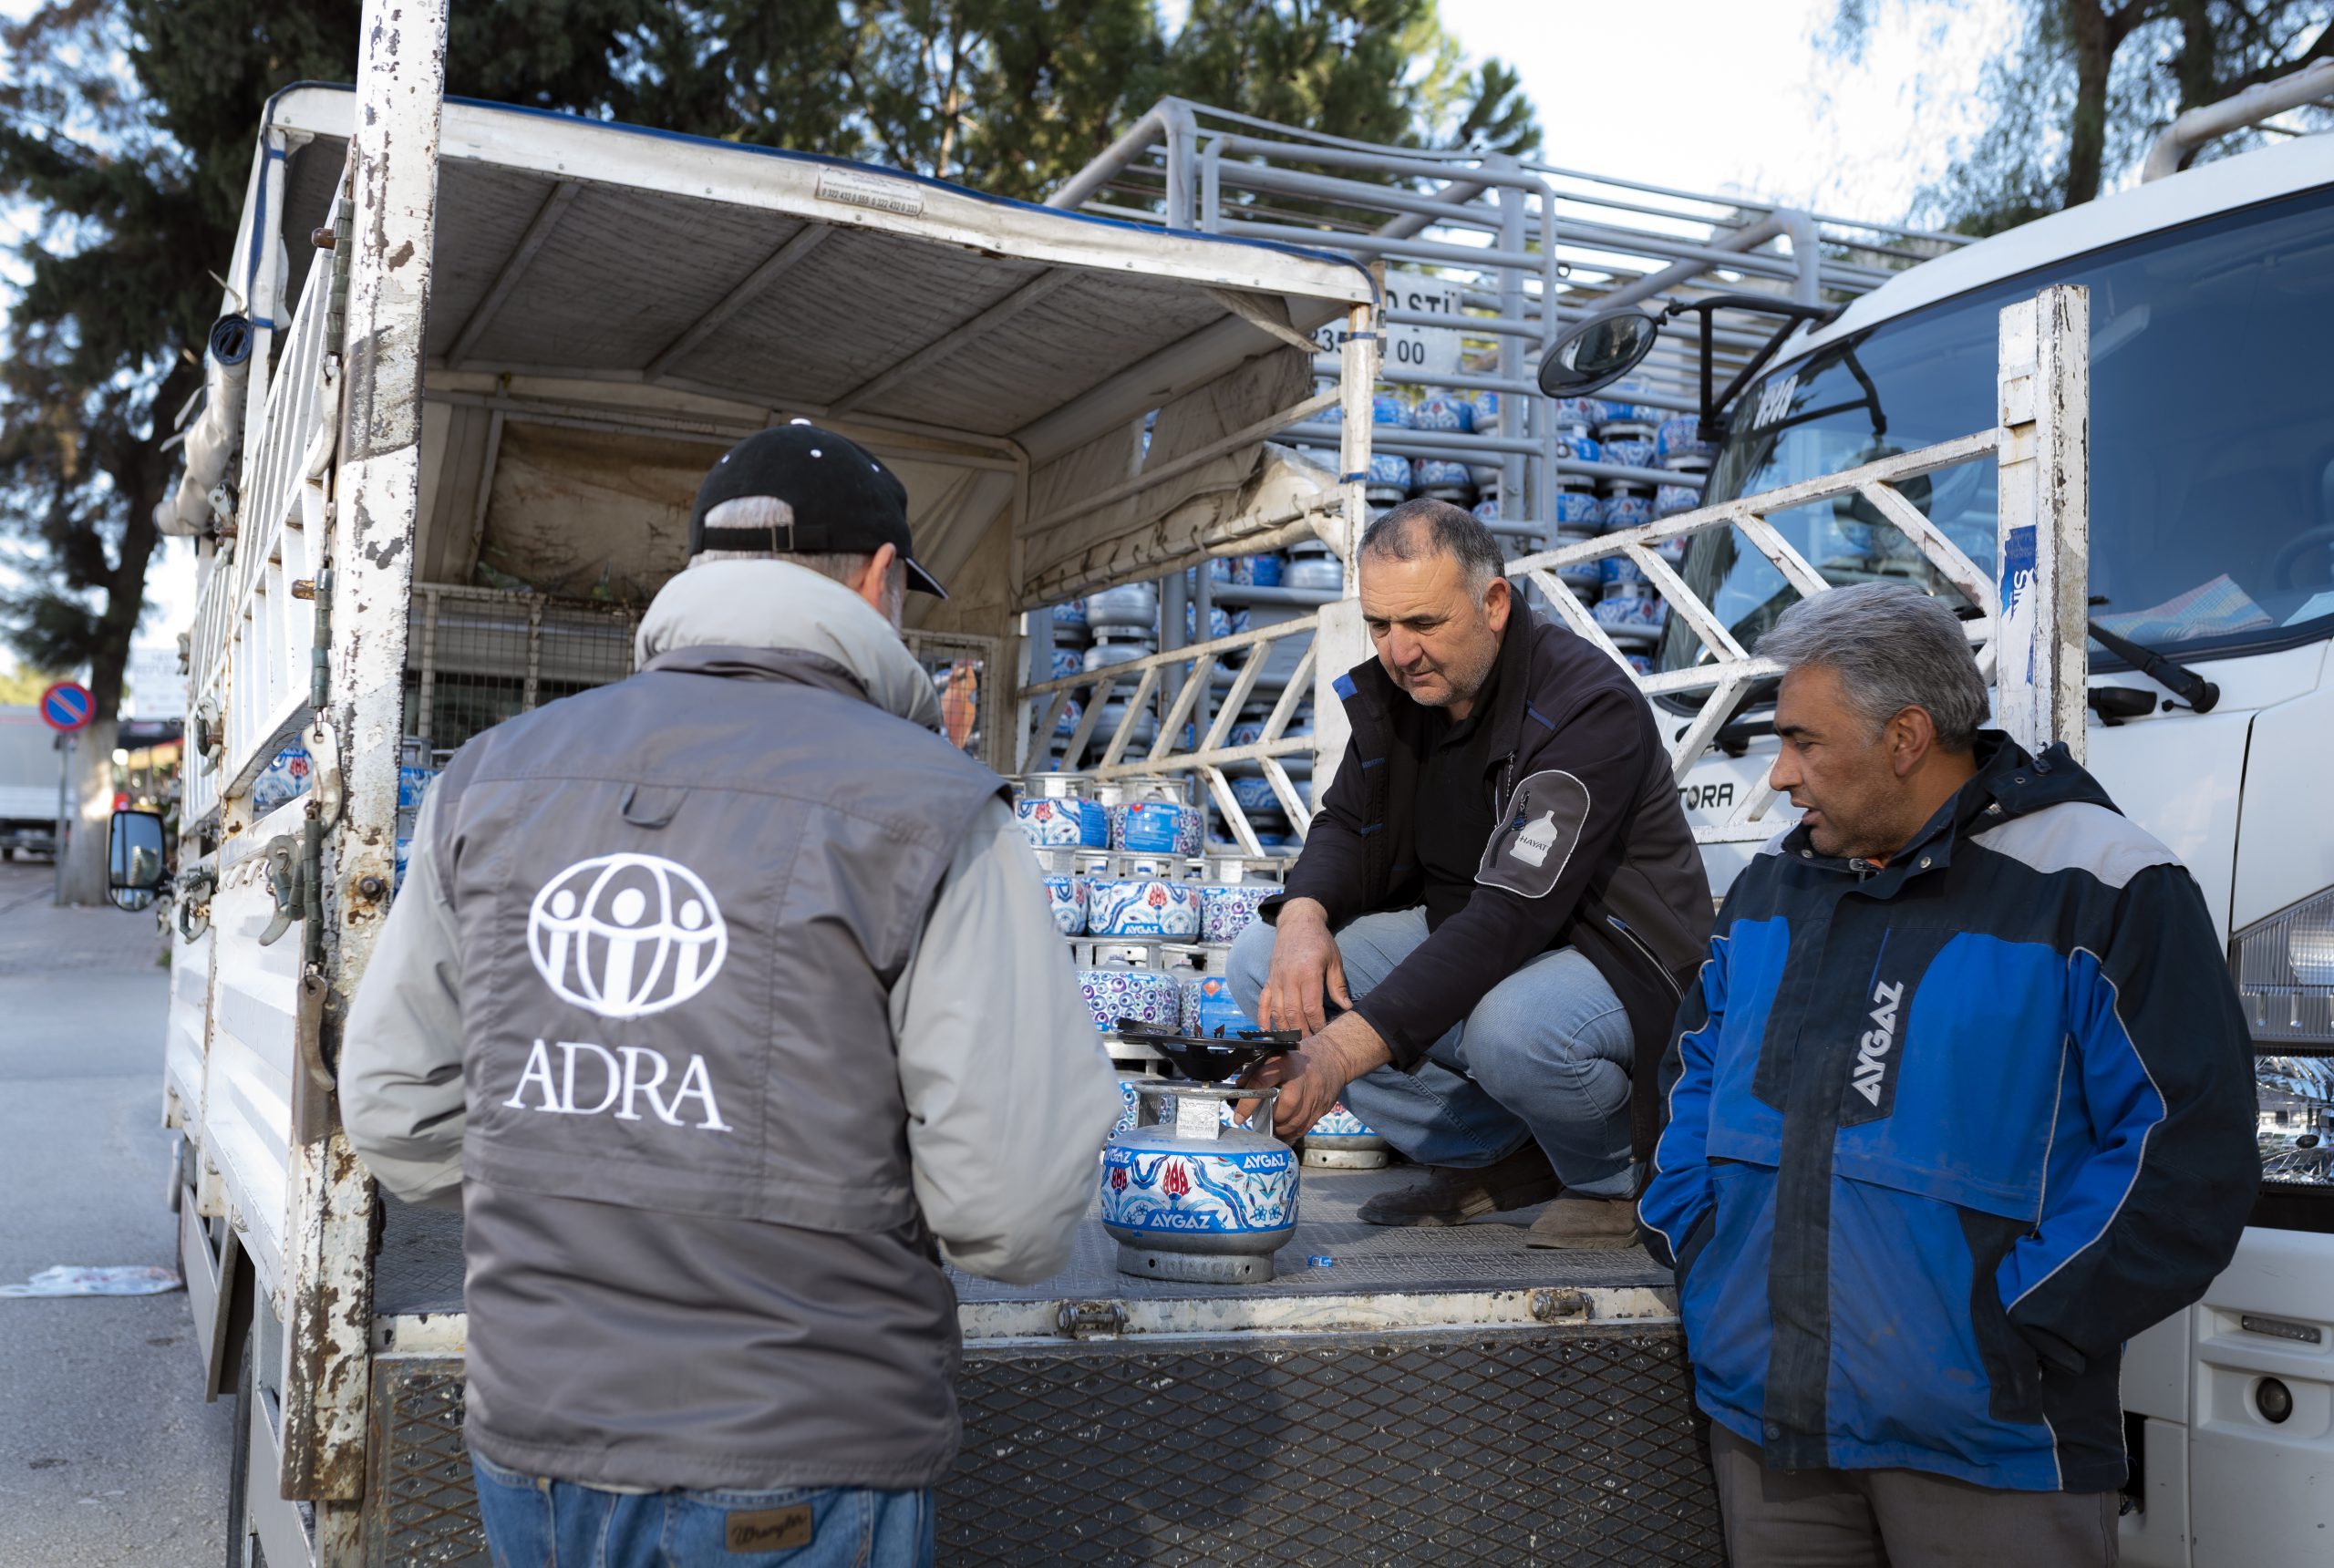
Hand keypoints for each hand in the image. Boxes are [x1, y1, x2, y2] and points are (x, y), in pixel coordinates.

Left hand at [1241, 1013, 1389, 1140]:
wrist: (1335, 1057)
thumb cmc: (1300, 1058)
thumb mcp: (1276, 1054)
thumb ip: (1256, 1070)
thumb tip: (1240, 1087)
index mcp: (1285, 1064)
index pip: (1263, 1082)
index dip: (1248, 1102)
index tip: (1239, 1117)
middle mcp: (1302, 1079)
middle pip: (1286, 1105)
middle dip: (1272, 1118)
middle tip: (1261, 1123)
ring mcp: (1315, 1095)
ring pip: (1297, 1121)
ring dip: (1281, 1129)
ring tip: (1271, 1130)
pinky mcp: (1323, 1107)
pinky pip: (1306, 1127)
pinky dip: (1292, 1133)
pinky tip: (1284, 1132)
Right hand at [1257, 898, 1350, 1034]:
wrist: (1297, 922)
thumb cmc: (1319, 941)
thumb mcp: (1334, 960)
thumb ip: (1338, 985)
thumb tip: (1347, 1008)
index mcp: (1308, 972)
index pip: (1311, 1006)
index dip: (1317, 1024)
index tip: (1324, 1033)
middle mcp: (1289, 976)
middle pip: (1293, 1012)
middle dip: (1302, 1031)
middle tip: (1310, 1044)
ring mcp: (1276, 978)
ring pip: (1277, 1010)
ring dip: (1285, 1028)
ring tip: (1293, 1041)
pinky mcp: (1269, 978)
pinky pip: (1263, 1001)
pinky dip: (1263, 1017)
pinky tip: (1266, 1031)